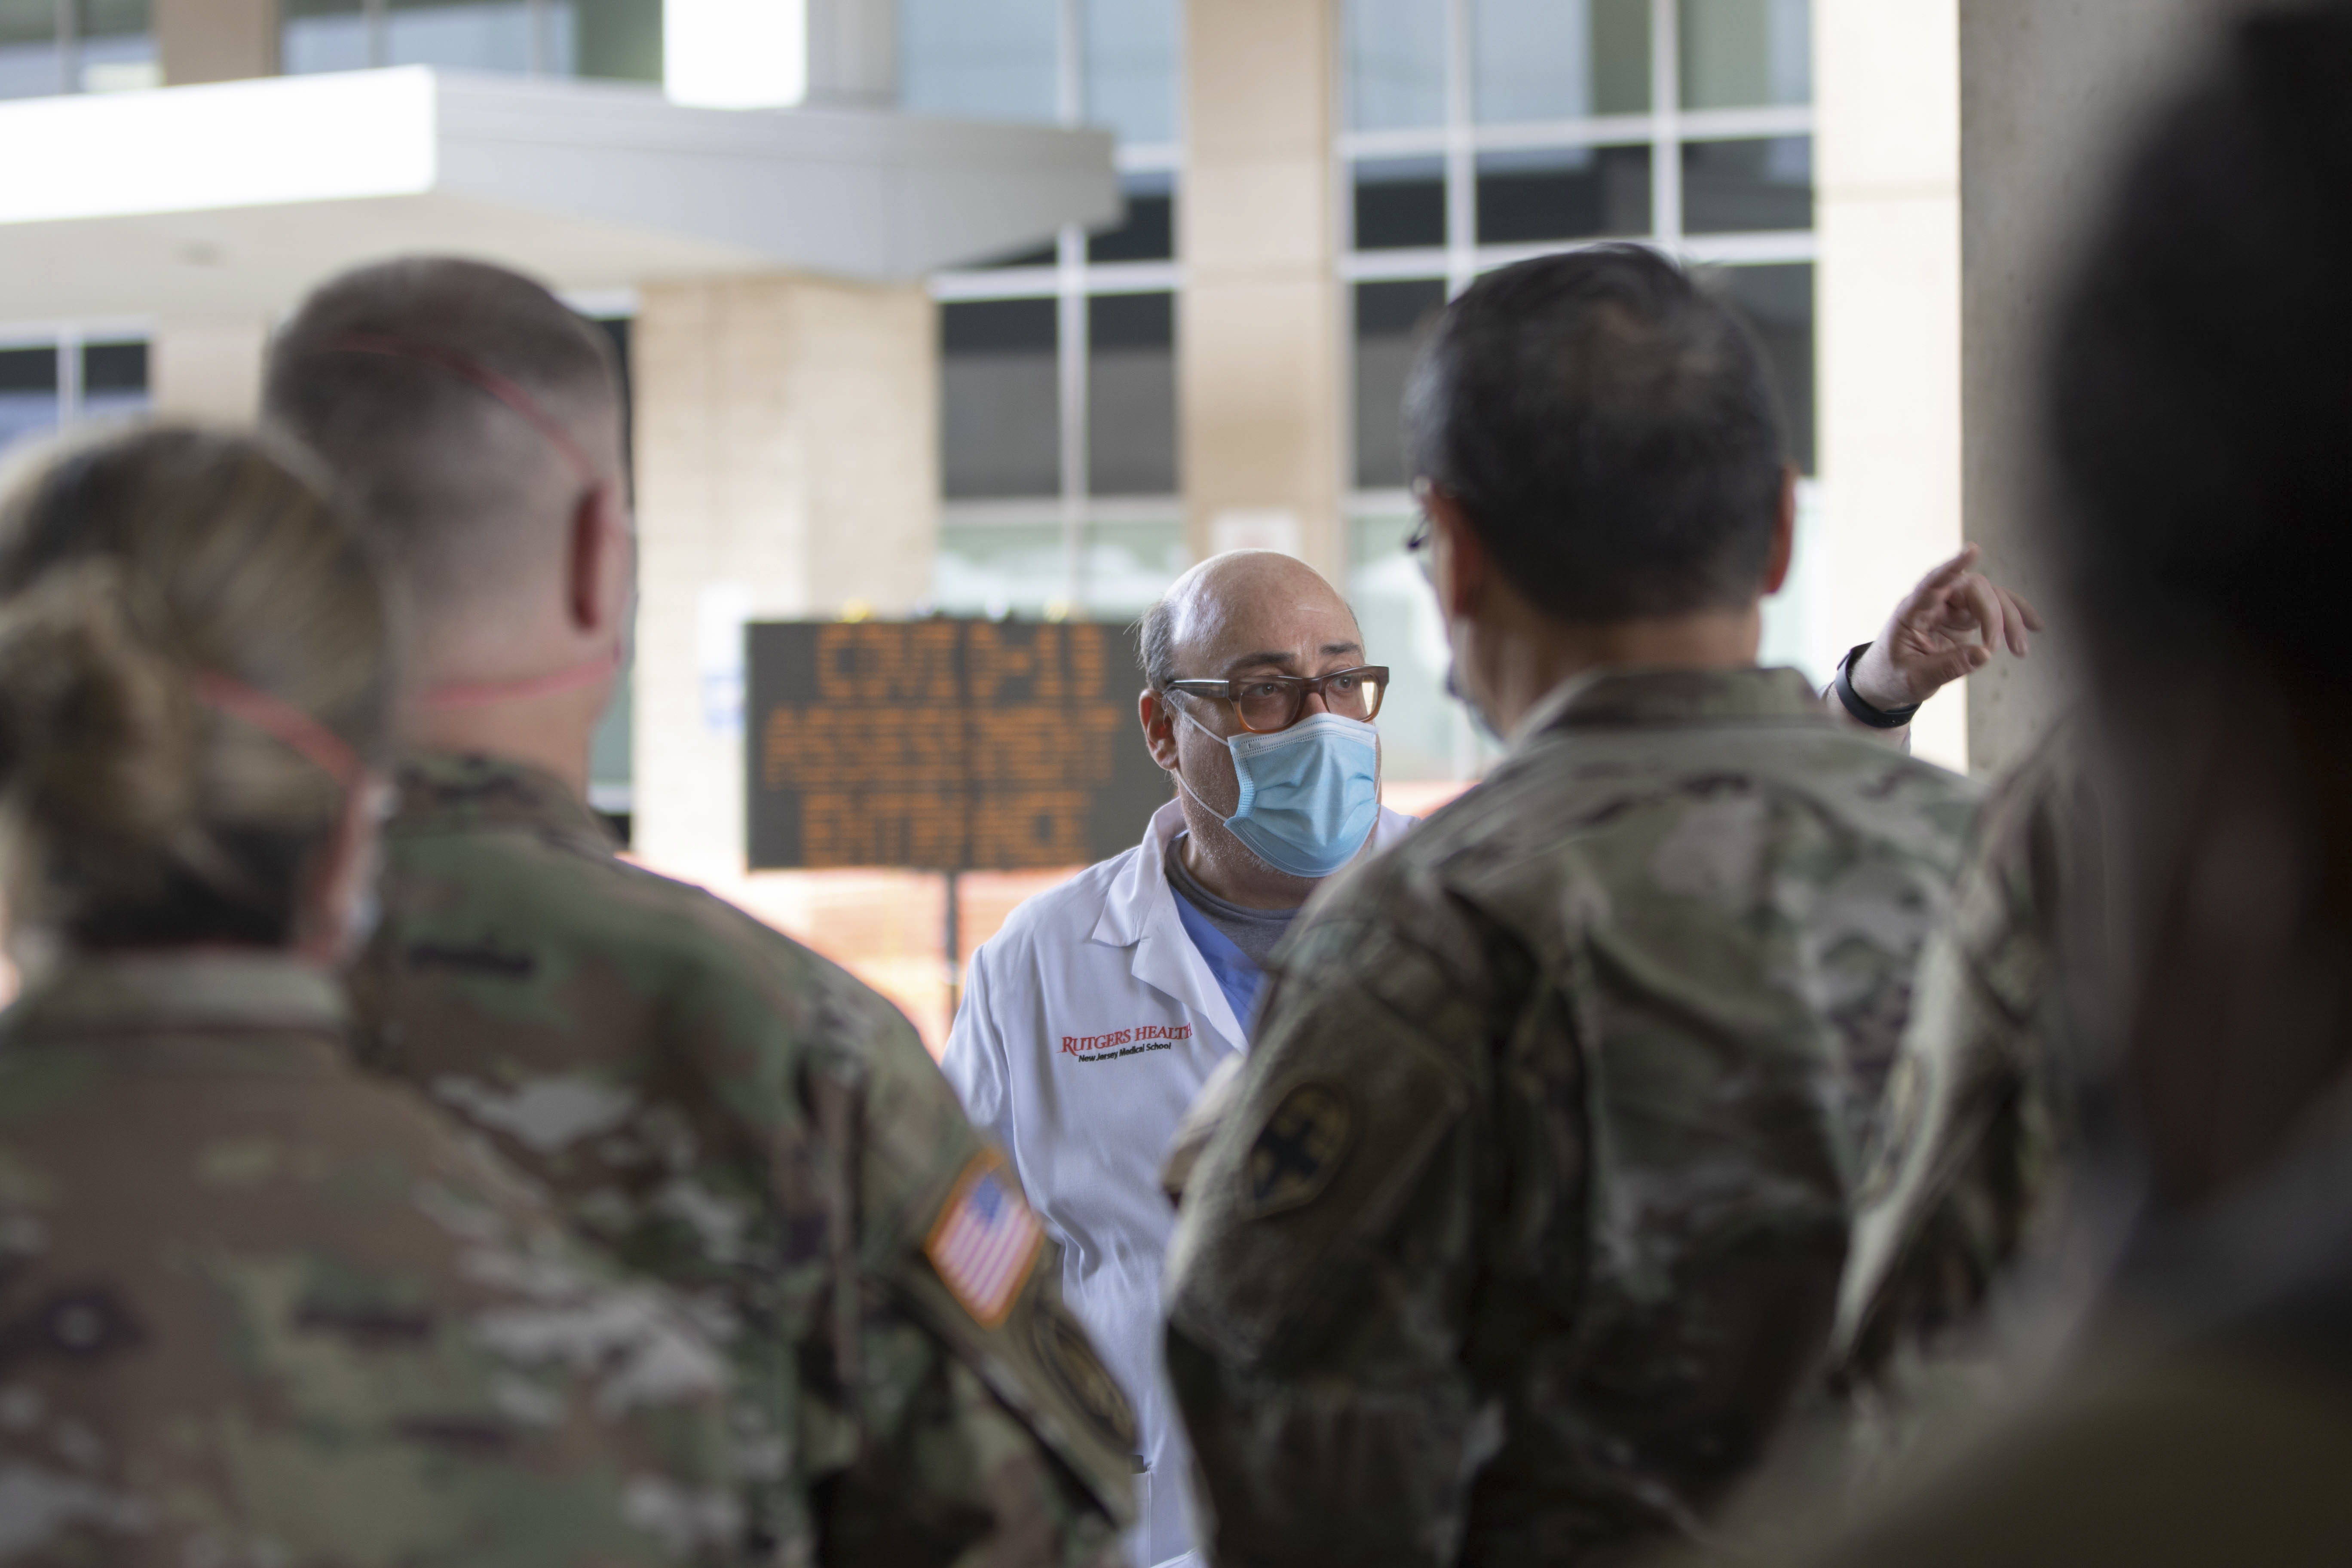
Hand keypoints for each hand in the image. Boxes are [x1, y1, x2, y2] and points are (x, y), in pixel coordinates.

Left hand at [1851, 544, 2042, 710]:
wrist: (1887, 682)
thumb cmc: (1893, 677)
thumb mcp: (1915, 680)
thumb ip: (1946, 667)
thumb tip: (1984, 654)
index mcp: (1912, 612)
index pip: (1932, 583)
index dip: (1952, 566)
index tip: (1973, 550)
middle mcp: (1933, 603)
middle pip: (1973, 590)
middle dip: (1996, 616)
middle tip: (2005, 649)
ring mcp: (1951, 607)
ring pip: (1989, 597)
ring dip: (2010, 620)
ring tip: (2021, 651)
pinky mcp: (1964, 617)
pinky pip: (1993, 609)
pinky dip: (2012, 618)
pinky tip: (2033, 627)